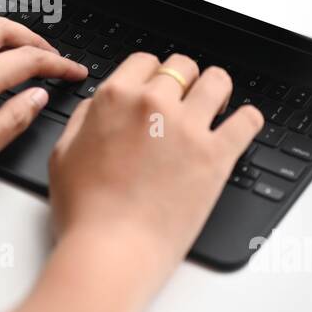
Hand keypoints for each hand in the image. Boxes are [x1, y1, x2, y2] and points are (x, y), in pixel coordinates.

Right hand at [47, 53, 263, 288]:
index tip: (157, 86)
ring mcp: (188, 128)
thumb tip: (98, 104)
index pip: (144, 61)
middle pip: (182, 67)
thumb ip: (84, 119)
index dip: (152, 73)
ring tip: (215, 106)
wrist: (112, 250)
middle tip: (185, 99)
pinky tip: (242, 125)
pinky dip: (248, 119)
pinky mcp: (217, 155)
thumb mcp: (63, 154)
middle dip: (184, 79)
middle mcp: (153, 105)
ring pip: (217, 82)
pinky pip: (248, 120)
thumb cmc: (84, 213)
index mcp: (114, 99)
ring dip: (216, 91)